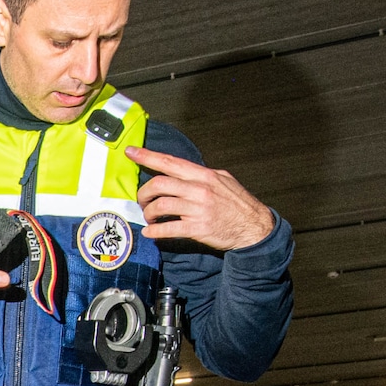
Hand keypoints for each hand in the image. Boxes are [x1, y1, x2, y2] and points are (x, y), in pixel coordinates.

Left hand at [128, 146, 276, 250]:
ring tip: (150, 218)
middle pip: (159, 184)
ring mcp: (198, 209)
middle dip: (143, 194)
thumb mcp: (223, 180)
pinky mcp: (198, 228)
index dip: (147, 156)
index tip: (131, 152)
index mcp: (204, 175)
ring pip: (160, 206)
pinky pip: (168, 229)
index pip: (170, 162)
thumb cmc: (237, 204)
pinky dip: (154, 232)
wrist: (254, 227)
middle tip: (143, 202)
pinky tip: (150, 233)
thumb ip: (201, 175)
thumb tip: (182, 171)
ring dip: (148, 213)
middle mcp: (199, 189)